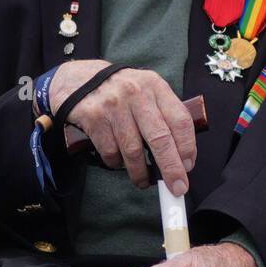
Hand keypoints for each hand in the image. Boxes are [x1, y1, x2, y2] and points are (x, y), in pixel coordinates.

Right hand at [49, 60, 195, 194]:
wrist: (77, 78)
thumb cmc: (119, 90)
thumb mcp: (145, 90)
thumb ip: (163, 114)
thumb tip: (181, 155)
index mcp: (155, 86)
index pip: (180, 119)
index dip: (187, 147)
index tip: (188, 166)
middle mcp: (136, 94)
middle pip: (160, 138)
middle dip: (171, 169)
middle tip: (177, 188)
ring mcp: (114, 106)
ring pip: (134, 150)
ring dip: (141, 172)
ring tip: (143, 181)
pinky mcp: (94, 118)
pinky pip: (111, 152)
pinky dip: (116, 163)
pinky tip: (118, 161)